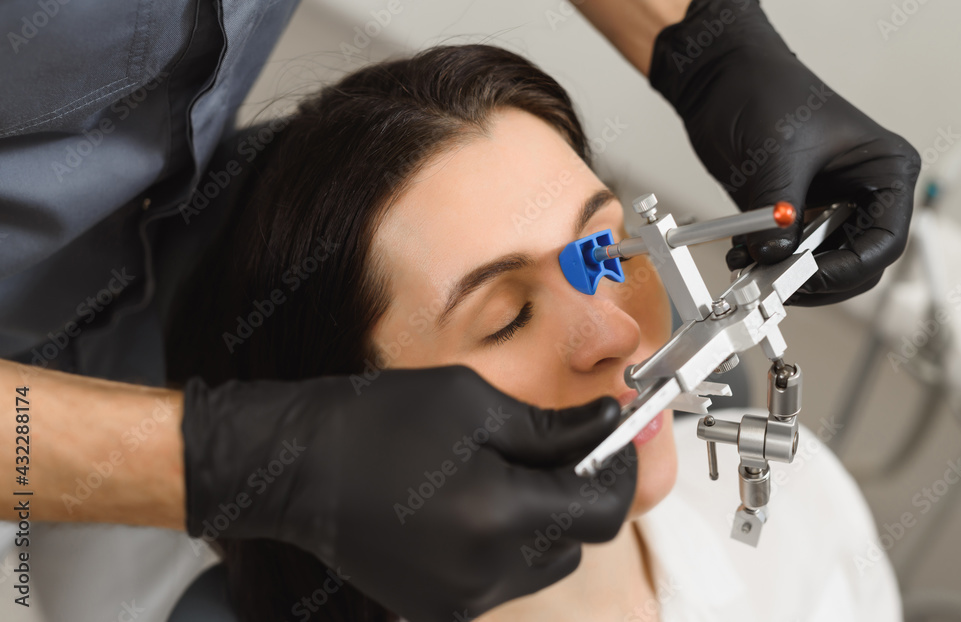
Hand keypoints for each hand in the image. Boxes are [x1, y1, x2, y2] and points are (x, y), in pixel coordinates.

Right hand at [182, 365, 635, 620]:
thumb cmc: (373, 423)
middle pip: (577, 542)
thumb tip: (603, 427)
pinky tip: (476, 502)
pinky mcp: (438, 606)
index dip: (616, 470)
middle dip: (579, 492)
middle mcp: (483, 574)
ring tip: (507, 472)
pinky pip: (502, 579)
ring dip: (546, 520)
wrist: (295, 465)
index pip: (601, 510)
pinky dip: (508, 543)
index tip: (612, 441)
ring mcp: (458, 599)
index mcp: (498, 518)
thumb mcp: (474, 404)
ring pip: (543, 564)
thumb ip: (551, 427)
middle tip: (558, 446)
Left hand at [648, 0, 920, 304]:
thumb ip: (777, 211)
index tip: (808, 277)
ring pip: (821, 265)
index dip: (849, 268)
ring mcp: (828, 207)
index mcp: (885, 169)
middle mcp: (864, 193)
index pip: (884, 240)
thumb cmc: (764, 92)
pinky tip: (742, 255)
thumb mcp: (776, 156)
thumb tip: (774, 256)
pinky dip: (767, 262)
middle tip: (776, 281)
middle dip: (816, 277)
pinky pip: (789, 254)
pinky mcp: (793, 215)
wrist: (722, 79)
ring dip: (786, 274)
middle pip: (856, 262)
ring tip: (752, 266)